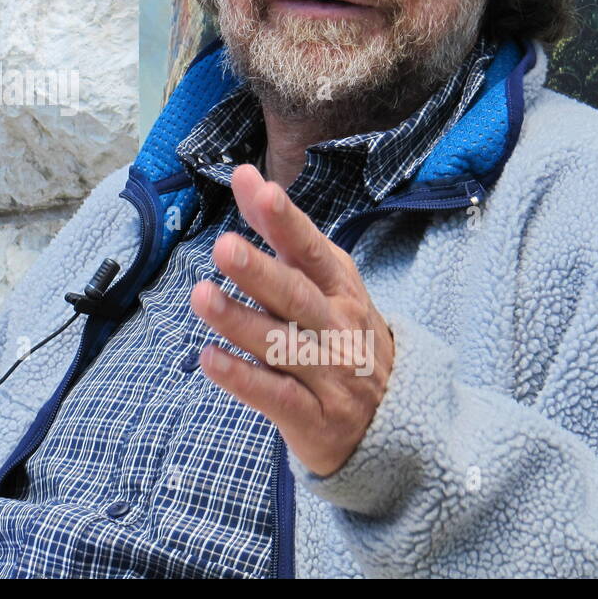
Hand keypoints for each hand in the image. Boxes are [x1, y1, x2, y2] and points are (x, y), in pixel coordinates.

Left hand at [189, 163, 395, 477]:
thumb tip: (245, 175)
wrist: (396, 423)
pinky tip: (210, 359)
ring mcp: (328, 374)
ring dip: (239, 321)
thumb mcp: (324, 281)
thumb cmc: (344, 336)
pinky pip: (276, 397)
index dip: (286, 222)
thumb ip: (282, 231)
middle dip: (260, 272)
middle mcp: (337, 328)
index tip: (260, 190)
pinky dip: (243, 378)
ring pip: (280, 345)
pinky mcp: (314, 418)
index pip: (311, 250)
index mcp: (340, 289)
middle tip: (225, 248)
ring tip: (201, 296)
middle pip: (295, 296)